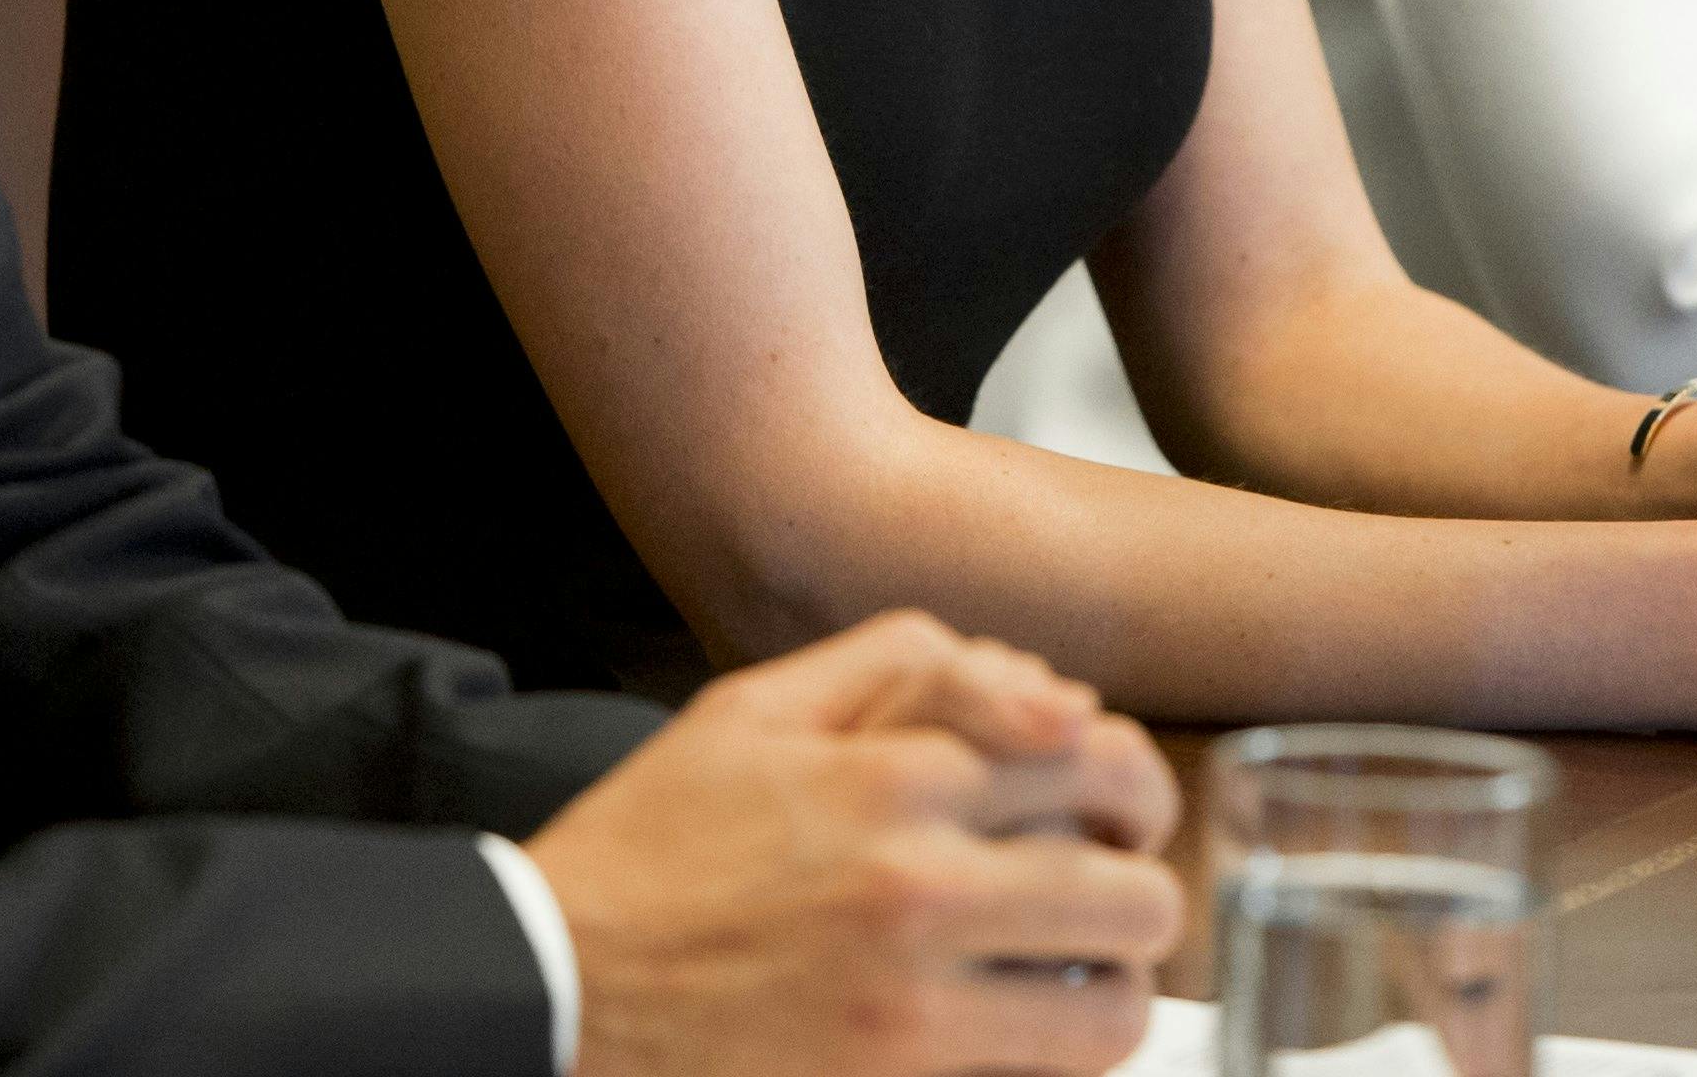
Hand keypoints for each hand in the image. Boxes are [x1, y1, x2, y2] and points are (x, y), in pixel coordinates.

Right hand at [526, 610, 1183, 1076]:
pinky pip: (1051, 1072)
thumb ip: (898, 660)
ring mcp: (914, 1003)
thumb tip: (1039, 682)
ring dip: (1118, 981)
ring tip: (1088, 969)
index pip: (1090, 755)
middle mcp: (916, 884)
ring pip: (1114, 1000)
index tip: (1120, 802)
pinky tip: (1036, 1026)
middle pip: (1129, 886)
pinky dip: (1065, 1050)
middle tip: (1118, 886)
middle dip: (1142, 881)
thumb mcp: (752, 707)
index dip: (1130, 777)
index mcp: (888, 775)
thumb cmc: (652, 847)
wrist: (555, 985)